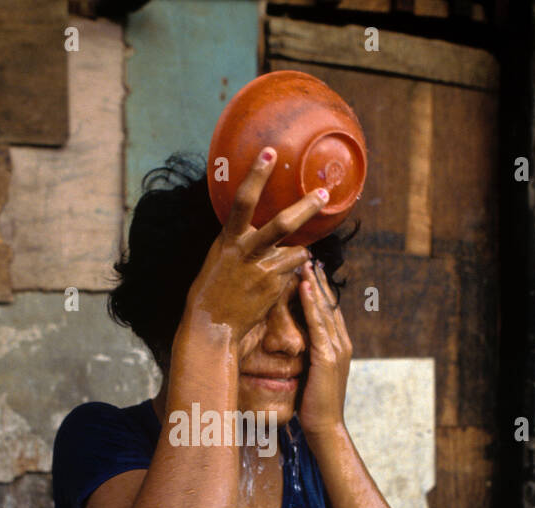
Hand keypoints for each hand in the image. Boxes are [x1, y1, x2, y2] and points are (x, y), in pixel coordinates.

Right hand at [179, 147, 328, 352]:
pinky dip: (291, 273)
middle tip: (323, 194)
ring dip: (300, 252)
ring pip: (297, 252)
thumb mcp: (220, 258)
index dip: (256, 175)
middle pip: (282, 224)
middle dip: (306, 207)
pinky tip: (278, 284)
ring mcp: (263, 272)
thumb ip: (240, 242)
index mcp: (228, 240)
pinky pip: (292, 273)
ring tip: (294, 256)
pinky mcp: (274, 289)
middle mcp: (246, 252)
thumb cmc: (212, 292)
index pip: (242, 200)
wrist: (212, 328)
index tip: (269, 152)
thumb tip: (259, 231)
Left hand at [297, 259, 351, 437]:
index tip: (310, 272)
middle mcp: (342, 344)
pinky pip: (318, 323)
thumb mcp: (312, 376)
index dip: (321, 291)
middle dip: (319, 281)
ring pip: (325, 309)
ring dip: (315, 284)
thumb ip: (309, 358)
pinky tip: (305, 286)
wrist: (325, 427)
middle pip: (330, 305)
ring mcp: (337, 349)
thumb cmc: (314, 406)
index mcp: (339, 347)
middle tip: (308, 258)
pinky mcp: (328, 356)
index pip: (330, 312)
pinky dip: (312, 303)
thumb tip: (295, 347)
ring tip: (305, 263)